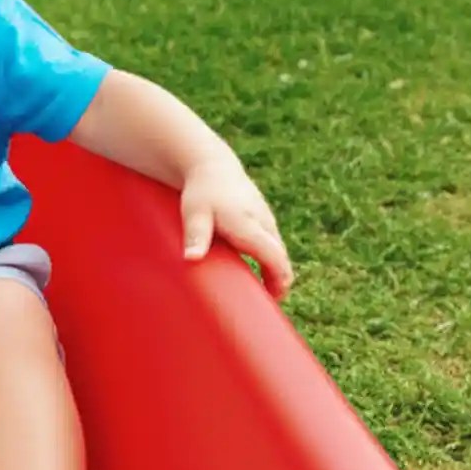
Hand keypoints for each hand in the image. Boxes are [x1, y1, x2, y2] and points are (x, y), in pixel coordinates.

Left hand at [180, 159, 293, 300]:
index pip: (274, 257)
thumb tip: (191, 259)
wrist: (211, 167)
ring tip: (262, 292)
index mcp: (250, 226)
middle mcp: (263, 224)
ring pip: (276, 250)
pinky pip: (271, 244)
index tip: (274, 299)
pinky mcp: (263, 219)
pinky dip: (269, 260)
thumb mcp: (194, 213)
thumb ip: (195, 236)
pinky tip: (257, 273)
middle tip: (266, 303)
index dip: (279, 280)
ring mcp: (266, 220)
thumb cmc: (200, 192)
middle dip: (277, 280)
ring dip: (273, 271)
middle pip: (279, 257)